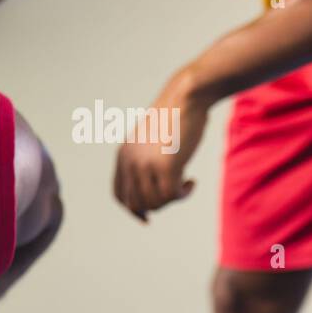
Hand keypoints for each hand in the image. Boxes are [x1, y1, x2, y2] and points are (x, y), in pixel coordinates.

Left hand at [112, 72, 209, 221]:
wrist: (188, 96)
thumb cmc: (176, 116)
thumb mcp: (151, 139)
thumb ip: (145, 159)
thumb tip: (151, 188)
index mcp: (123, 155)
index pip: (120, 194)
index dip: (133, 209)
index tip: (147, 216)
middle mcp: (130, 162)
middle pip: (136, 203)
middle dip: (157, 205)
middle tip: (175, 193)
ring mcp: (146, 164)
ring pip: (154, 202)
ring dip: (171, 200)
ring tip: (185, 185)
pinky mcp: (166, 165)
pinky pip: (171, 195)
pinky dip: (182, 194)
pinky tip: (192, 182)